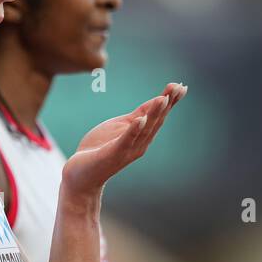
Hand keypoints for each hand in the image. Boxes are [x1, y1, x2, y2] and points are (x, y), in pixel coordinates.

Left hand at [60, 83, 185, 199]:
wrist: (80, 175)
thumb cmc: (99, 149)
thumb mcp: (119, 126)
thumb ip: (136, 116)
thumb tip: (155, 101)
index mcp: (140, 135)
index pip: (158, 115)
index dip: (169, 101)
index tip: (181, 86)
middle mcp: (139, 143)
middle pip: (156, 121)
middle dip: (167, 104)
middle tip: (177, 87)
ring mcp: (128, 150)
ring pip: (144, 129)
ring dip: (154, 113)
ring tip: (163, 98)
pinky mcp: (113, 154)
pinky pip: (125, 141)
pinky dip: (134, 130)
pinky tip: (140, 119)